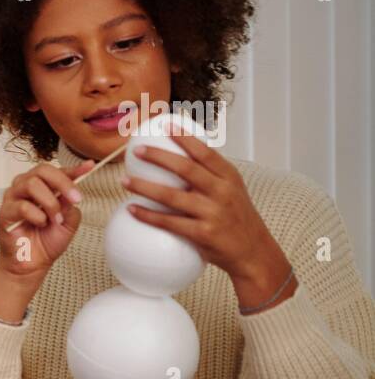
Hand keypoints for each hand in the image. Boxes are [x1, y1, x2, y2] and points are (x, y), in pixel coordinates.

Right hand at [0, 160, 94, 278]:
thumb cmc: (47, 242)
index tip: (89, 167)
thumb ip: (70, 203)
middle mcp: (25, 188)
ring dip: (50, 202)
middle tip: (76, 199)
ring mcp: (13, 198)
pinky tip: (40, 224)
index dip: (74, 168)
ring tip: (55, 219)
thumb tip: (70, 191)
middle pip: (42, 170)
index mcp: (42, 187)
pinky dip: (37, 216)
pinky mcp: (5, 212)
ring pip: (31, 184)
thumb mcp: (68, 220)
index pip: (57, 171)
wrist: (33, 263)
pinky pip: (22, 206)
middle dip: (63, 182)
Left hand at [122, 132, 291, 295]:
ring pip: (172, 196)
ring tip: (125, 181)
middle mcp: (222, 192)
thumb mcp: (232, 190)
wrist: (253, 252)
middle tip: (137, 152)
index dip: (185, 138)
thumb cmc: (237, 218)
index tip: (166, 126)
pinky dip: (148, 215)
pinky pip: (169, 222)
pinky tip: (132, 209)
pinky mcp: (202, 234)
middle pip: (186, 169)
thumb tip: (180, 156)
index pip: (205, 152)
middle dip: (159, 157)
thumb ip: (210, 175)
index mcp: (229, 177)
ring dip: (144, 187)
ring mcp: (212, 213)